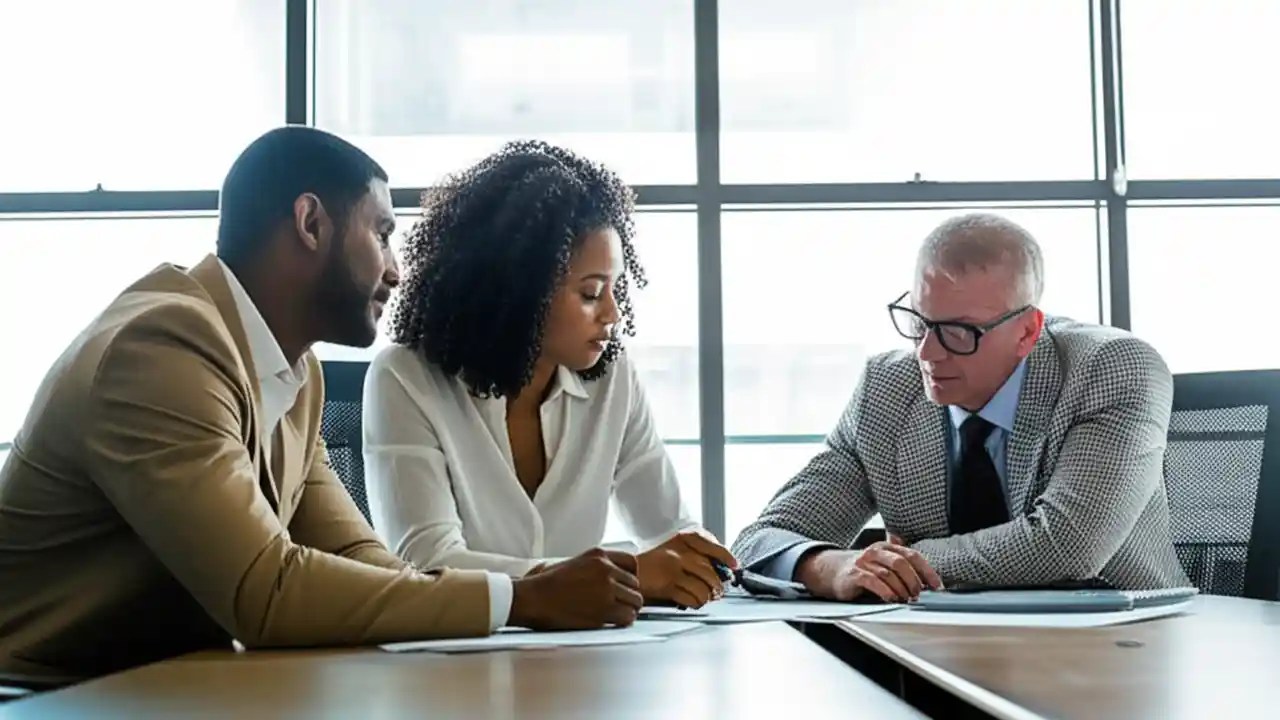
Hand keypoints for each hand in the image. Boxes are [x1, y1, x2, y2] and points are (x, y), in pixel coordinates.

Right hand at [509, 548, 642, 629]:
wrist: (533, 598)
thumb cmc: (546, 584)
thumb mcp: (573, 562)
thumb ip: (595, 567)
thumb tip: (610, 578)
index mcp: (598, 555)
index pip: (631, 562)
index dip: (630, 577)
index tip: (625, 586)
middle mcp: (606, 569)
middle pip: (635, 584)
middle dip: (628, 596)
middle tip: (618, 605)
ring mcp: (606, 588)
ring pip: (636, 601)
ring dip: (628, 610)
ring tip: (616, 615)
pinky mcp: (604, 609)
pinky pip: (628, 616)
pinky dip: (623, 621)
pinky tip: (613, 622)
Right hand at [637, 531, 737, 608]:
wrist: (628, 571)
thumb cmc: (650, 562)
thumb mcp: (672, 547)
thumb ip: (692, 553)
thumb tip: (718, 568)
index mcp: (682, 539)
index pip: (711, 546)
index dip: (726, 557)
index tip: (734, 565)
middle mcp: (679, 552)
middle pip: (711, 571)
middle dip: (718, 585)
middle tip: (718, 591)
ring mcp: (673, 568)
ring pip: (704, 586)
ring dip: (708, 596)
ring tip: (706, 598)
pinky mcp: (667, 585)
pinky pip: (692, 597)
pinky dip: (697, 602)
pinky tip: (694, 602)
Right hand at [796, 540, 942, 602]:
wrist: (830, 571)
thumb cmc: (860, 569)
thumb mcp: (881, 562)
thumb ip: (901, 562)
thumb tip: (928, 575)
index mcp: (886, 547)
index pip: (912, 555)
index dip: (927, 570)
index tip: (937, 586)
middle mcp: (875, 551)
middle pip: (901, 563)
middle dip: (914, 581)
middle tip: (918, 595)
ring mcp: (864, 562)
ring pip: (889, 573)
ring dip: (901, 589)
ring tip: (906, 600)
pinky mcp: (854, 574)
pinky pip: (873, 582)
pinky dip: (886, 592)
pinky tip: (892, 599)